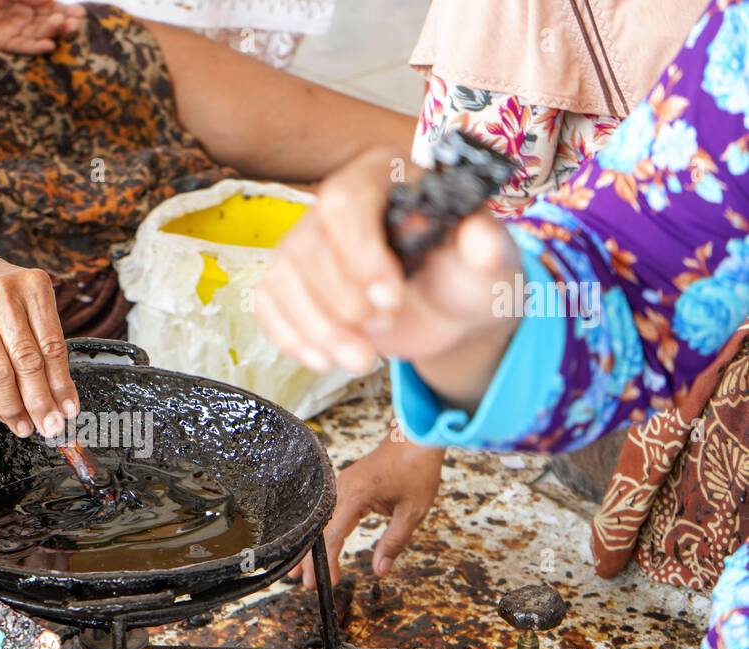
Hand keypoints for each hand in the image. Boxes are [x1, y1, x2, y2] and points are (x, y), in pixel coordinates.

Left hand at [0, 0, 83, 53]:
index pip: (50, 6)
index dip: (65, 10)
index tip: (81, 14)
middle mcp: (21, 15)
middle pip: (47, 21)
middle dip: (63, 23)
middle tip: (76, 24)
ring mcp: (11, 29)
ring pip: (37, 34)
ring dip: (52, 33)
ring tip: (64, 31)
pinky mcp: (0, 43)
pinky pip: (20, 47)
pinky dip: (34, 47)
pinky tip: (48, 46)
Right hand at [0, 219, 78, 436]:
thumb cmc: (0, 290)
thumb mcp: (29, 299)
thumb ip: (43, 337)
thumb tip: (59, 393)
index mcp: (35, 288)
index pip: (53, 345)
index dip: (62, 384)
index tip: (70, 410)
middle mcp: (6, 298)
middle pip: (27, 362)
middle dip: (41, 402)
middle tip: (51, 427)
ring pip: (0, 373)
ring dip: (15, 407)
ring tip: (27, 428)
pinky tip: (6, 414)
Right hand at [255, 148, 522, 410]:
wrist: (449, 309)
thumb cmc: (467, 275)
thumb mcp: (490, 264)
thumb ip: (489, 250)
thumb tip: (480, 237)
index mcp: (384, 176)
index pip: (347, 201)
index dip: (360, 253)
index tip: (391, 298)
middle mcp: (334, 203)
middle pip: (309, 247)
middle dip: (343, 301)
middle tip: (387, 324)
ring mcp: (306, 243)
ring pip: (284, 280)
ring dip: (319, 329)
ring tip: (362, 360)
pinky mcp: (290, 281)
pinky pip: (268, 305)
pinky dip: (292, 337)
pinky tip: (325, 360)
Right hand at [289, 434, 443, 587]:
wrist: (414, 436)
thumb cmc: (416, 468)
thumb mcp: (412, 511)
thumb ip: (394, 542)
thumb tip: (380, 571)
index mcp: (356, 495)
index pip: (334, 535)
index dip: (329, 562)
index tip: (327, 582)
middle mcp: (340, 489)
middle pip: (319, 529)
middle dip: (311, 558)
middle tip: (307, 584)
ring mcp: (339, 485)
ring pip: (320, 521)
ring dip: (313, 545)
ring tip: (302, 570)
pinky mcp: (343, 484)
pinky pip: (327, 512)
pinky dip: (321, 531)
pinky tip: (318, 544)